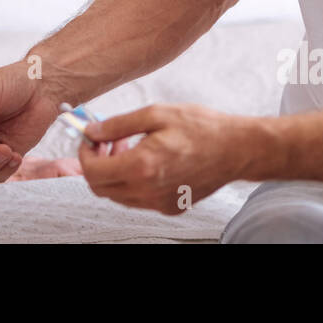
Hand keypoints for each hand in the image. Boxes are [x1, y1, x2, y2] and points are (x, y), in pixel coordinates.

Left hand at [79, 103, 251, 214]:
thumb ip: (118, 125)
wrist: (237, 149)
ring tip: (129, 147)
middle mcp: (148, 191)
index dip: (85, 154)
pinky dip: (132, 182)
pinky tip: (147, 160)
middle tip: (106, 142)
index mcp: (142, 166)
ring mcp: (159, 203)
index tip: (90, 139)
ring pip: (118, 195)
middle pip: (101, 188)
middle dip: (96, 164)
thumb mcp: (156, 114)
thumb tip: (91, 131)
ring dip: (114, 173)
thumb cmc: (201, 127)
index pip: (93, 172)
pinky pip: (138, 199)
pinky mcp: (170, 208)